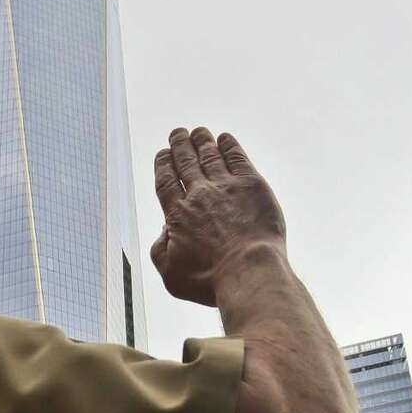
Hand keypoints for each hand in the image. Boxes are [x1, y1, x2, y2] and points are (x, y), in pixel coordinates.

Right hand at [150, 127, 286, 306]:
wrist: (247, 271)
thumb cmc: (211, 281)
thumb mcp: (172, 275)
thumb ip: (161, 251)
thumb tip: (164, 233)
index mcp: (178, 215)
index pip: (166, 182)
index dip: (163, 165)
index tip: (163, 154)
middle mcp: (198, 195)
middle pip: (186, 163)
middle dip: (180, 146)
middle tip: (178, 134)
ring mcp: (225, 187)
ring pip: (210, 156)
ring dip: (202, 141)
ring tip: (199, 132)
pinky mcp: (251, 185)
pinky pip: (237, 158)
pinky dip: (229, 146)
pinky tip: (225, 139)